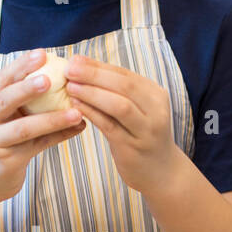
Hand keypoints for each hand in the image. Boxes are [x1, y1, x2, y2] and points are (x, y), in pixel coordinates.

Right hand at [0, 50, 85, 205]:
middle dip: (27, 88)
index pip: (3, 78)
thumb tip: (65, 74)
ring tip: (77, 113)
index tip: (42, 53)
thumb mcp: (7, 114)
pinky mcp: (6, 161)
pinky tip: (79, 128)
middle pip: (5, 100)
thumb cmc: (3, 136)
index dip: (21, 65)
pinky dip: (60, 136)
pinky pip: (38, 146)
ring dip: (52, 120)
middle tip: (49, 80)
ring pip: (24, 128)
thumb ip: (26, 96)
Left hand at [65, 55, 178, 194]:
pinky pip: (109, 126)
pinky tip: (76, 107)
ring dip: (92, 93)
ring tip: (70, 87)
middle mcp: (155, 109)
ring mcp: (146, 129)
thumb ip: (117, 91)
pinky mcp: (133, 147)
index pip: (125, 74)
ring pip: (119, 105)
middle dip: (94, 75)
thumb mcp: (137, 109)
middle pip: (124, 85)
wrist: (161, 172)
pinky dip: (92, 114)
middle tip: (70, 68)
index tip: (75, 59)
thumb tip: (82, 67)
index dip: (99, 66)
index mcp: (155, 94)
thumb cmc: (141, 135)